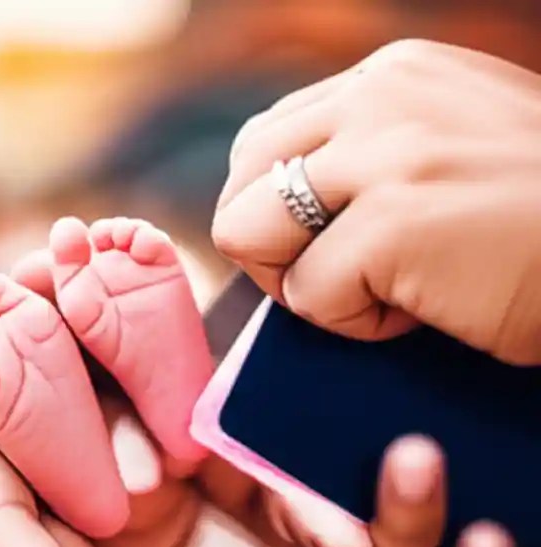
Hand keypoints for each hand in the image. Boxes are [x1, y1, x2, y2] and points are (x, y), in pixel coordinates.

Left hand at [213, 39, 540, 363]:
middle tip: (347, 278)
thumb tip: (279, 202)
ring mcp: (385, 157)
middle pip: (238, 185)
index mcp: (393, 76)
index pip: (266, 144)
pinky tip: (426, 311)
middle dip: (273, 248)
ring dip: (307, 284)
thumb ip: (374, 151)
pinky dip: (355, 324)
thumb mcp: (455, 146)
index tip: (341, 240)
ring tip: (389, 290)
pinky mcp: (392, 224)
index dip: (282, 212)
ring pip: (248, 233)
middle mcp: (380, 99)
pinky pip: (307, 295)